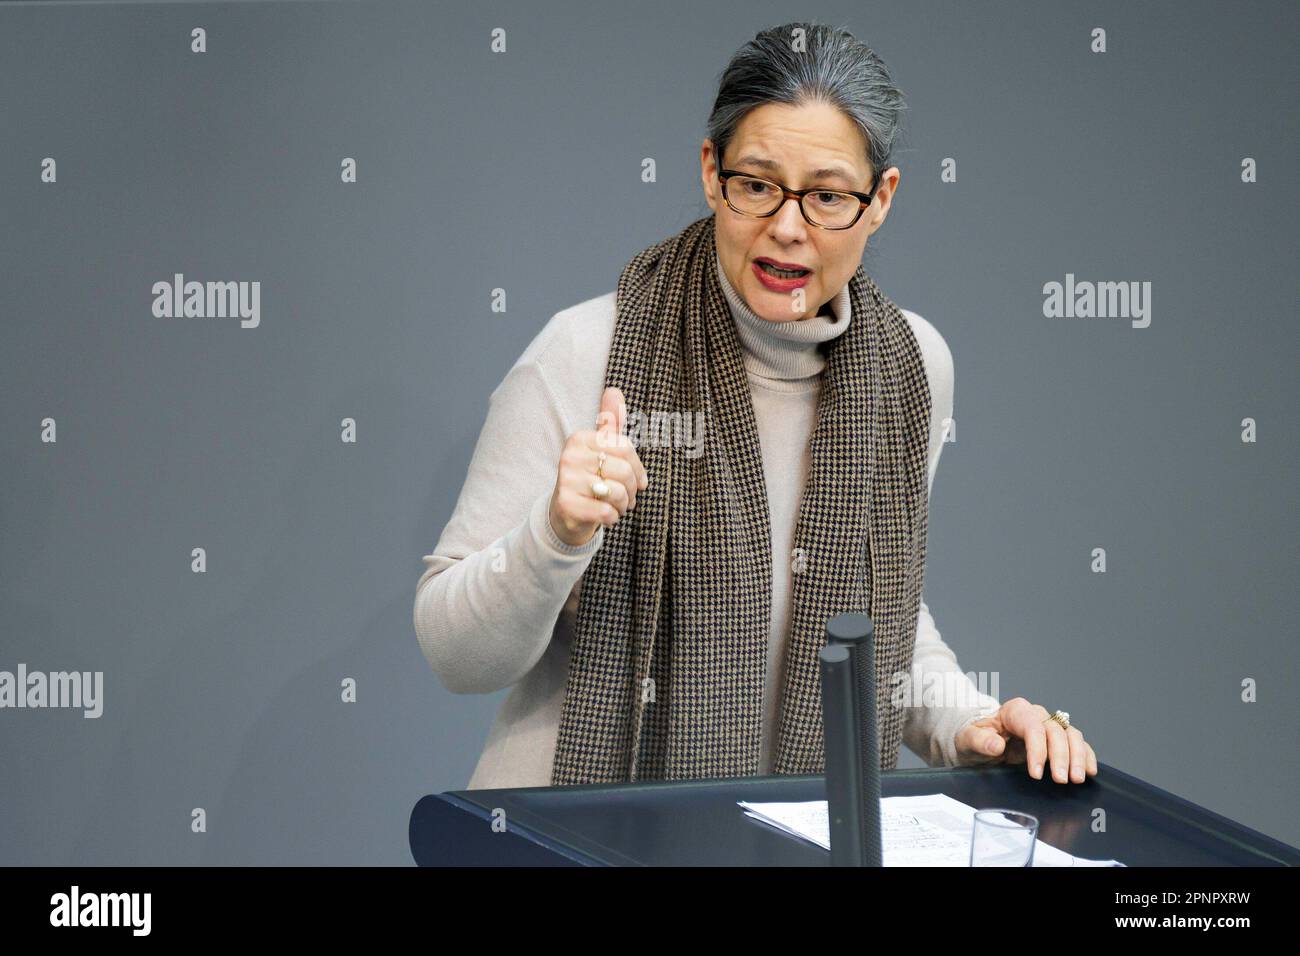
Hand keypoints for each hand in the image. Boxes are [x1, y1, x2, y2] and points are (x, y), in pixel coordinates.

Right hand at [547, 386, 648, 547]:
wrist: (566, 514)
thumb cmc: (590, 478)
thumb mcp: (600, 449)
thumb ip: (609, 422)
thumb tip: (614, 390)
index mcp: (579, 439)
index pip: (625, 448)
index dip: (638, 469)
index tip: (638, 481)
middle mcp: (569, 456)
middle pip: (624, 471)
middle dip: (631, 490)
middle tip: (626, 498)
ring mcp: (566, 480)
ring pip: (617, 492)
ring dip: (623, 505)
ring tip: (615, 505)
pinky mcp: (566, 505)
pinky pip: (606, 512)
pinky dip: (612, 518)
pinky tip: (604, 516)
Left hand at [954, 697, 1097, 783]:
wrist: (978, 742)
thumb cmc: (973, 739)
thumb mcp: (968, 740)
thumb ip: (979, 741)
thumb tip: (996, 745)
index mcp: (1014, 711)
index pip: (1032, 726)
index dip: (1038, 749)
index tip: (1036, 774)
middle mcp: (1035, 715)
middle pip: (1055, 731)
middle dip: (1060, 756)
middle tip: (1061, 780)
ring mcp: (1048, 726)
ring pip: (1071, 735)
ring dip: (1078, 756)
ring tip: (1077, 779)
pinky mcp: (1056, 739)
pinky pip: (1077, 743)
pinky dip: (1086, 755)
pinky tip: (1090, 771)